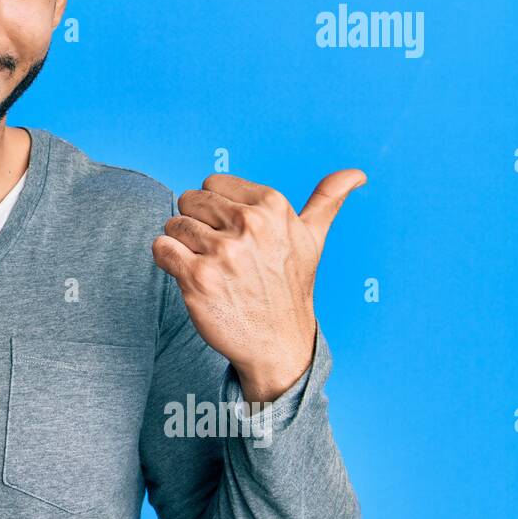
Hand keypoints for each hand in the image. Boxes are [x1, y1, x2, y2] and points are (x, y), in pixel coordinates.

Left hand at [151, 169, 366, 401]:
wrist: (278, 344)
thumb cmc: (290, 288)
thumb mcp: (313, 240)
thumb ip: (327, 201)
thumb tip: (357, 174)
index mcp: (272, 206)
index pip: (212, 183)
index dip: (215, 209)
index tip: (234, 234)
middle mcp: (249, 224)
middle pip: (189, 200)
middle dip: (197, 225)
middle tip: (220, 256)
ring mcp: (223, 251)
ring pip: (173, 224)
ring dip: (182, 246)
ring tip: (209, 268)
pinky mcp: (198, 277)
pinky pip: (161, 248)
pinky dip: (167, 260)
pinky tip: (189, 276)